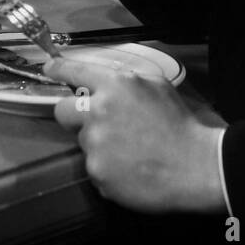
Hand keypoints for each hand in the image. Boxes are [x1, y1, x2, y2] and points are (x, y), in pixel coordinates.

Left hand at [45, 57, 226, 214]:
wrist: (195, 166)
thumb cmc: (180, 123)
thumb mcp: (157, 85)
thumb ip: (127, 80)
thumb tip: (107, 81)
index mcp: (114, 86)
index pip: (74, 72)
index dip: (58, 70)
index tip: (49, 70)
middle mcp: (98, 113)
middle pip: (62, 111)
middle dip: (74, 115)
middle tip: (96, 123)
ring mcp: (95, 146)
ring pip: (84, 142)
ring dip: (100, 145)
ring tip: (130, 152)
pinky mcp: (97, 174)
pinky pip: (95, 168)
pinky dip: (109, 169)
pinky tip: (132, 170)